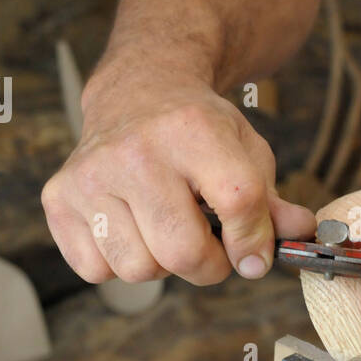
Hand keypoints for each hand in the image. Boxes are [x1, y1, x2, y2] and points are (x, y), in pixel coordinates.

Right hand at [42, 72, 314, 284]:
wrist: (138, 91)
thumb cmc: (197, 129)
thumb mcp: (246, 151)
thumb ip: (272, 201)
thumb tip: (300, 234)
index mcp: (193, 130)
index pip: (238, 205)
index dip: (253, 242)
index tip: (254, 255)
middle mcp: (135, 150)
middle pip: (182, 252)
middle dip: (209, 267)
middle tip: (213, 250)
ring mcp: (91, 175)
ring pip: (138, 269)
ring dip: (162, 266)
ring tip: (167, 231)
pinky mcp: (60, 197)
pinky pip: (97, 269)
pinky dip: (119, 263)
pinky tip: (131, 229)